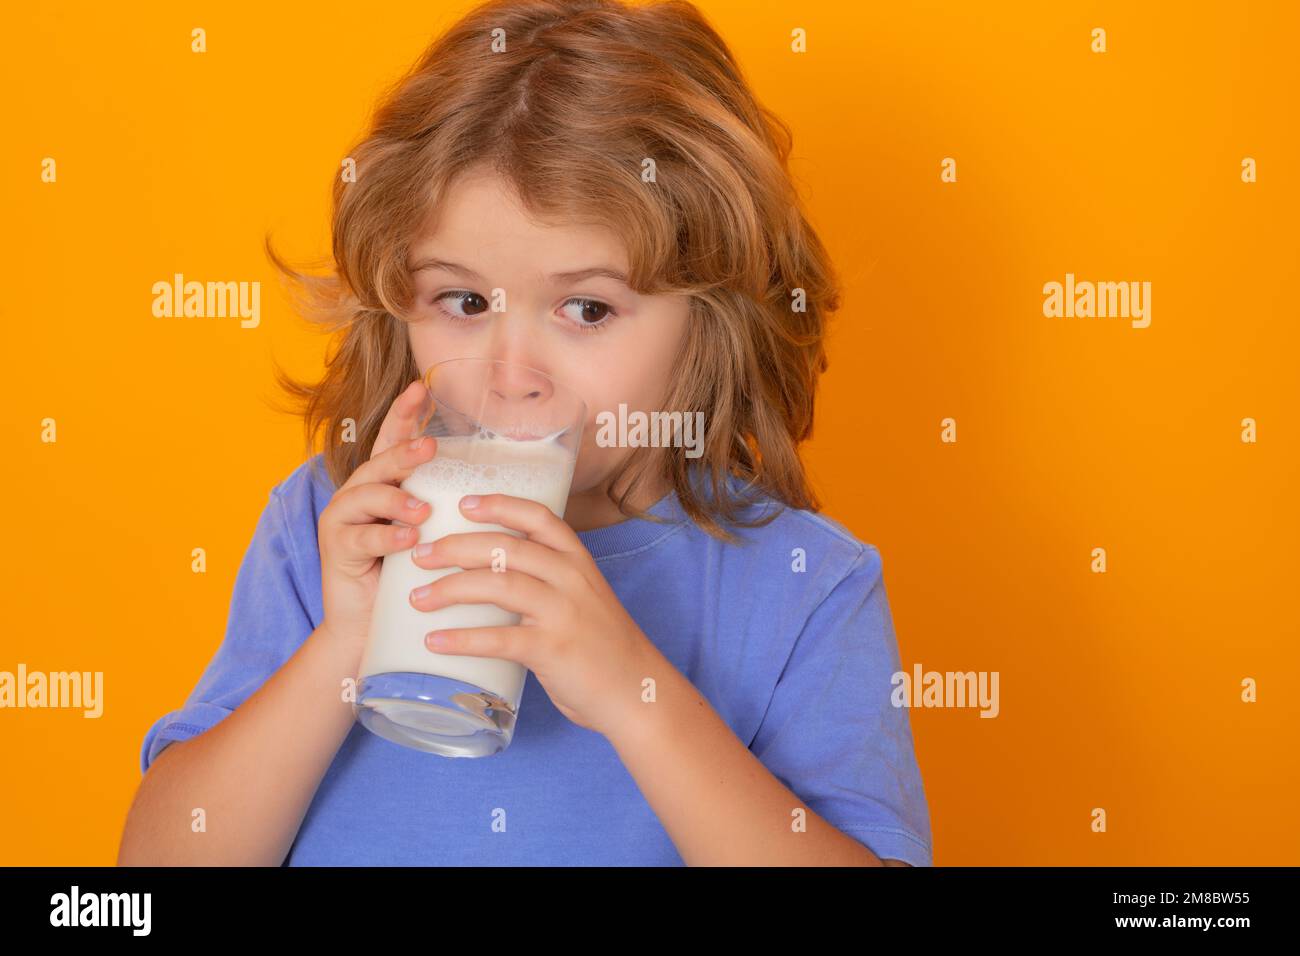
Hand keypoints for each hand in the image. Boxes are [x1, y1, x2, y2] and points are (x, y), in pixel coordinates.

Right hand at [316, 379, 435, 665]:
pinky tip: (407, 538)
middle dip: (404, 452)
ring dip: (396, 497)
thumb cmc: (410, 579)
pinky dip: (385, 536)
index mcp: (385, 485)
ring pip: (366, 494)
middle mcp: (359, 494)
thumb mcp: (433, 536)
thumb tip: (502, 488)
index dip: (405, 414)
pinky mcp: (335, 548)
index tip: (423, 389)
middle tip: (429, 447)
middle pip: (379, 462)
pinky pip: (360, 536)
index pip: (393, 441)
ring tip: (423, 509)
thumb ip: (450, 509)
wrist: (371, 630)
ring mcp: (343, 519)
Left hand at [408, 492, 655, 737]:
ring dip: (450, 588)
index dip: (499, 505)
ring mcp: (563, 613)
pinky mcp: (552, 650)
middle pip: (506, 547)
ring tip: (417, 598)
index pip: (538, 517)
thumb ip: (546, 582)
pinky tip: (434, 642)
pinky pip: (498, 639)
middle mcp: (571, 578)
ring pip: (498, 585)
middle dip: (456, 546)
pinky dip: (461, 639)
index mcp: (577, 561)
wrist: (635, 691)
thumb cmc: (602, 645)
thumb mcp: (582, 598)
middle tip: (419, 554)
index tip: (463, 503)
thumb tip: (486, 575)